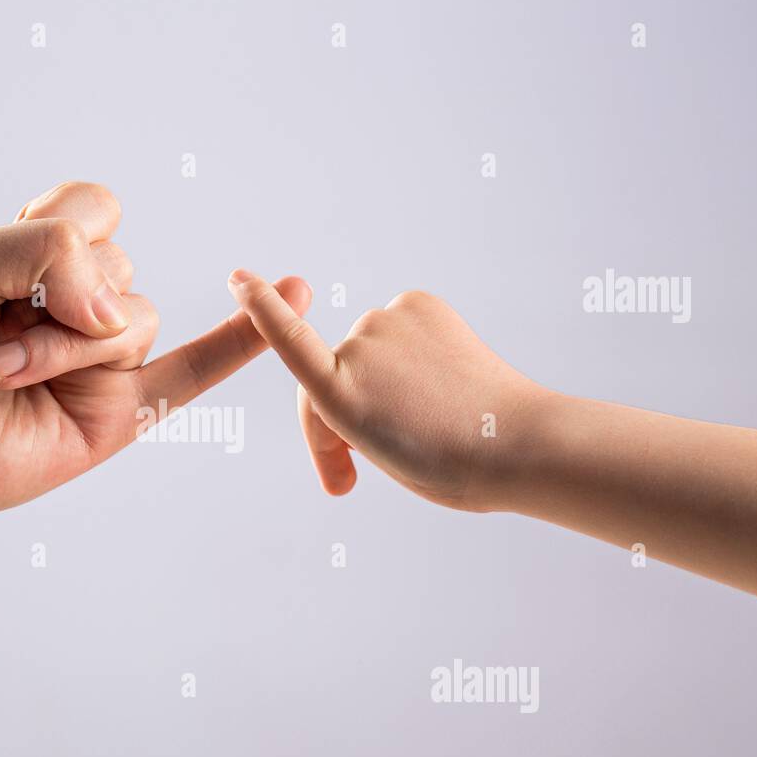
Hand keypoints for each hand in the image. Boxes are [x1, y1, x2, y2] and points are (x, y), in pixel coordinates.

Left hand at [0, 184, 312, 526]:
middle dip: (53, 300)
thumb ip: (48, 247)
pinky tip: (288, 300)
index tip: (9, 269)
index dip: (66, 227)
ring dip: (67, 346)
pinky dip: (238, 344)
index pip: (98, 207)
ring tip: (3, 371)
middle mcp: (76, 305)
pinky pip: (191, 375)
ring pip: (134, 323)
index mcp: (40, 258)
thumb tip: (119, 305)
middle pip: (120, 267)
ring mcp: (99, 363)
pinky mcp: (114, 416)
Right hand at [225, 271, 547, 510]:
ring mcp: (389, 321)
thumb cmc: (444, 464)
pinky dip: (406, 350)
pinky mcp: (419, 303)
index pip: (290, 341)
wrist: (517, 443)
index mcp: (341, 396)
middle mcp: (359, 348)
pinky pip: (396, 326)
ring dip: (379, 383)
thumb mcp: (372, 451)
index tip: (239, 278)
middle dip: (337, 421)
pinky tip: (435, 381)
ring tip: (417, 424)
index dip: (262, 309)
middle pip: (330, 376)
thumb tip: (361, 359)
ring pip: (365, 352)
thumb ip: (346, 406)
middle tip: (350, 478)